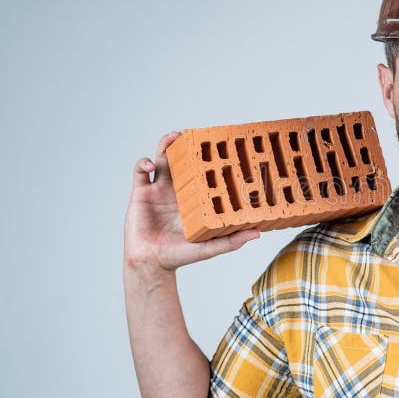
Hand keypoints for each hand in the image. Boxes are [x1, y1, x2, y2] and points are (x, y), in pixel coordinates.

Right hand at [123, 131, 260, 273]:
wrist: (151, 263)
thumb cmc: (180, 255)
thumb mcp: (209, 247)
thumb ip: (231, 241)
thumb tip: (258, 233)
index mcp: (194, 198)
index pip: (203, 172)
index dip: (209, 159)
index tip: (219, 146)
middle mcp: (177, 190)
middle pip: (183, 160)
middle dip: (186, 144)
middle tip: (193, 133)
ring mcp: (159, 189)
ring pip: (162, 159)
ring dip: (166, 144)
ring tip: (174, 136)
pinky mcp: (141, 193)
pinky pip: (140, 171)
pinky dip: (143, 162)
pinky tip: (150, 163)